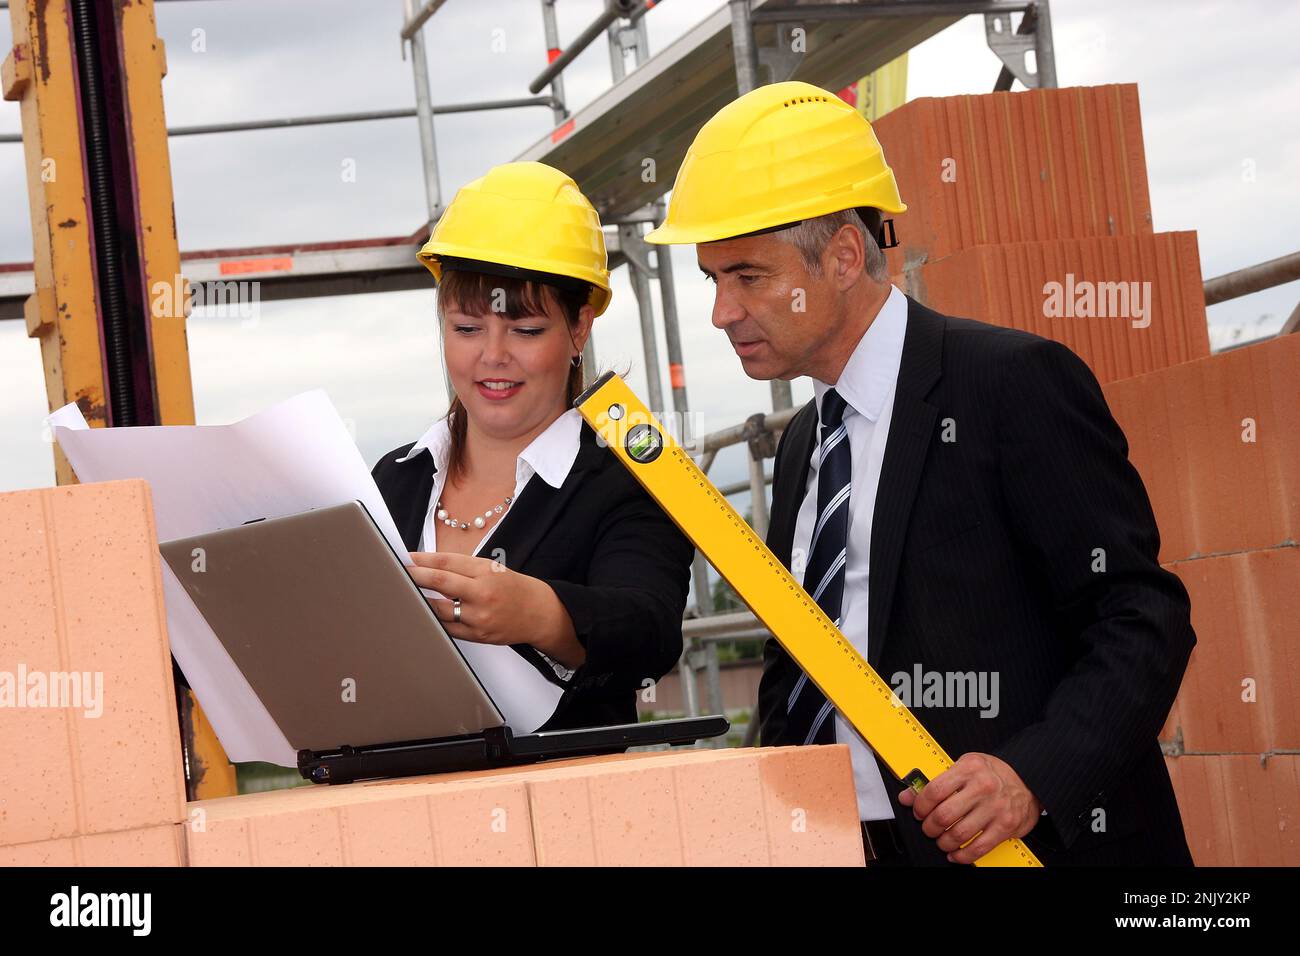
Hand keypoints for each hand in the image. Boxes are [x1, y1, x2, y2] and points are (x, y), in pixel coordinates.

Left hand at [406, 551, 583, 666]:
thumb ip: (462, 567)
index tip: (407, 558)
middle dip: (415, 576)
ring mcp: (479, 616)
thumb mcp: (492, 569)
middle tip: (398, 573)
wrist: (538, 613)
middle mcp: (482, 593)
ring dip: (420, 600)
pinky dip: (433, 619)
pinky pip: (447, 627)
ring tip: (406, 594)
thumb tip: (429, 565)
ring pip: (439, 608)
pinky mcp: (477, 635)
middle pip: (440, 582)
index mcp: (486, 572)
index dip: (423, 559)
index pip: (447, 562)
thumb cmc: (513, 588)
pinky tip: (424, 612)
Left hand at [898, 752, 1041, 864]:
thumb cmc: (993, 773)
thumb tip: (909, 796)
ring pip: (958, 834)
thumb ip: (936, 780)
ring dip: (944, 842)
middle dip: (929, 827)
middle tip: (929, 828)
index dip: (920, 806)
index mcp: (969, 768)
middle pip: (944, 815)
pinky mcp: (1005, 826)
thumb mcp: (964, 766)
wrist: (1028, 780)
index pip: (935, 790)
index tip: (918, 811)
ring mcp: (995, 808)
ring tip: (942, 840)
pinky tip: (955, 853)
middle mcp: (983, 787)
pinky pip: (978, 847)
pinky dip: (962, 855)